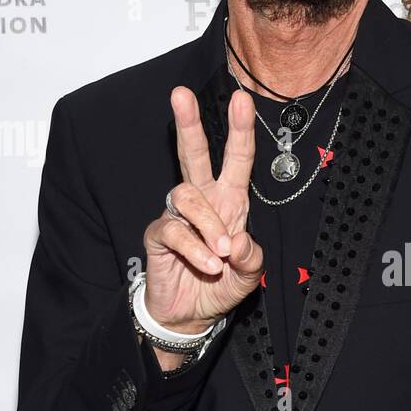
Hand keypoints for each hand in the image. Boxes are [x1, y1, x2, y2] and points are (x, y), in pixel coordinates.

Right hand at [142, 86, 263, 330]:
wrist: (192, 316)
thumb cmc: (222, 286)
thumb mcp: (249, 275)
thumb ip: (251, 257)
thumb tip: (237, 241)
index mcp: (230, 202)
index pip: (236, 160)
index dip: (239, 130)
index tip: (241, 98)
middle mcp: (203, 202)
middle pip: (193, 155)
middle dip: (190, 124)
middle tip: (181, 94)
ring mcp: (178, 217)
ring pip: (187, 195)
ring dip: (209, 224)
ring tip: (221, 255)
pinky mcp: (159, 236)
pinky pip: (174, 230)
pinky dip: (195, 249)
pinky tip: (208, 265)